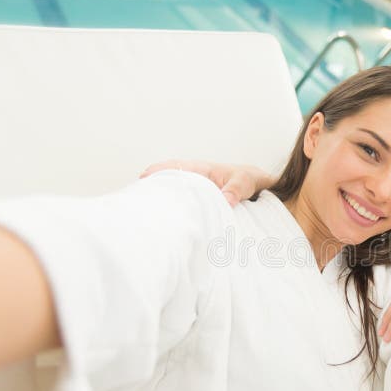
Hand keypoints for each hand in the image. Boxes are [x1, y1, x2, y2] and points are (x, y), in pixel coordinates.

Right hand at [139, 160, 273, 205]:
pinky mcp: (197, 202)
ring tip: (143, 214)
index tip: (144, 178)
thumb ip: (235, 190)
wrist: (256, 186)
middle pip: (166, 181)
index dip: (158, 172)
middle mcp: (193, 178)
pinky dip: (171, 210)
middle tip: (135, 201)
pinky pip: (180, 204)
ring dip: (160, 200)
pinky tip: (164, 224)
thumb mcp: (244, 182)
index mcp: (201, 169)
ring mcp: (194, 191)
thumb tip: (225, 200)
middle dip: (151, 188)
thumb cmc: (247, 179)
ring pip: (171, 193)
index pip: (175, 167)